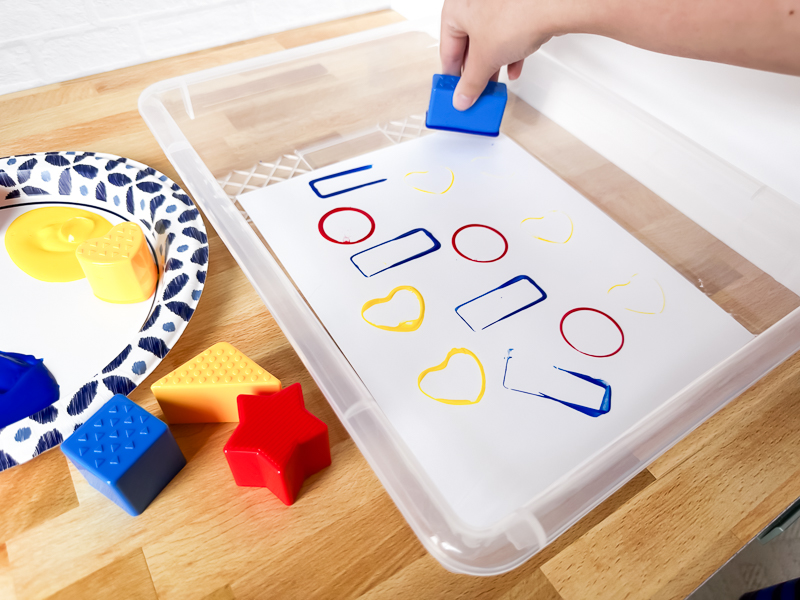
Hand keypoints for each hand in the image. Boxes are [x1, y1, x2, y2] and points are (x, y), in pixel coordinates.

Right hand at [440, 0, 563, 109]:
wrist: (552, 4)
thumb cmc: (515, 15)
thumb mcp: (485, 59)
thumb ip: (470, 82)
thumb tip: (463, 96)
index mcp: (455, 7)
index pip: (447, 50)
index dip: (452, 75)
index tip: (456, 92)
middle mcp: (474, 1)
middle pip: (469, 45)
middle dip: (475, 72)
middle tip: (475, 91)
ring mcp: (497, 4)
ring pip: (490, 41)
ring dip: (492, 65)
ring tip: (494, 85)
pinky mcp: (518, 9)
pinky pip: (508, 34)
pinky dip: (509, 53)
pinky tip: (513, 69)